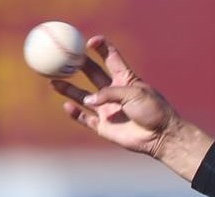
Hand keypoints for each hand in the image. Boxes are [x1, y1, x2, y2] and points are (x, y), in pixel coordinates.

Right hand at [53, 36, 213, 179]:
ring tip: (53, 81)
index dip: (100, 47)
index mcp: (125, 78)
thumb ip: (109, 93)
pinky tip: (66, 105)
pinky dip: (75, 113)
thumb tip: (88, 100)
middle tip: (62, 57)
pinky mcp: (104, 126)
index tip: (88, 41)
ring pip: (83, 97)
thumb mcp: (133, 94)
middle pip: (92, 73)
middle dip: (77, 64)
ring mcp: (107, 109)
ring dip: (68, 89)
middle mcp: (114, 92)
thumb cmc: (153, 110)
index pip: (111, 57)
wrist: (161, 136)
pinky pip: (85, 119)